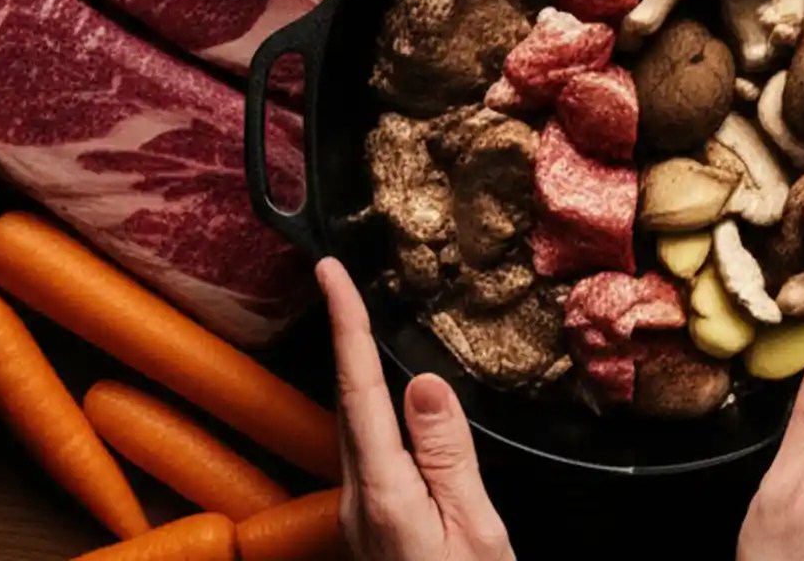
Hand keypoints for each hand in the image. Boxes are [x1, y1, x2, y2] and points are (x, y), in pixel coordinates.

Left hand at [317, 258, 514, 560]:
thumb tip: (421, 384)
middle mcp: (356, 500)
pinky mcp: (369, 526)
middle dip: (341, 335)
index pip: (359, 390)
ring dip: (356, 372)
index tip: (328, 271)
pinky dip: (372, 412)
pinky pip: (369, 453)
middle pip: (346, 401)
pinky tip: (387, 403)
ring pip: (354, 427)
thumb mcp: (476, 531)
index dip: (344, 323)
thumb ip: (448, 456)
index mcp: (384, 493)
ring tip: (359, 321)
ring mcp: (357, 516)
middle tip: (340, 279)